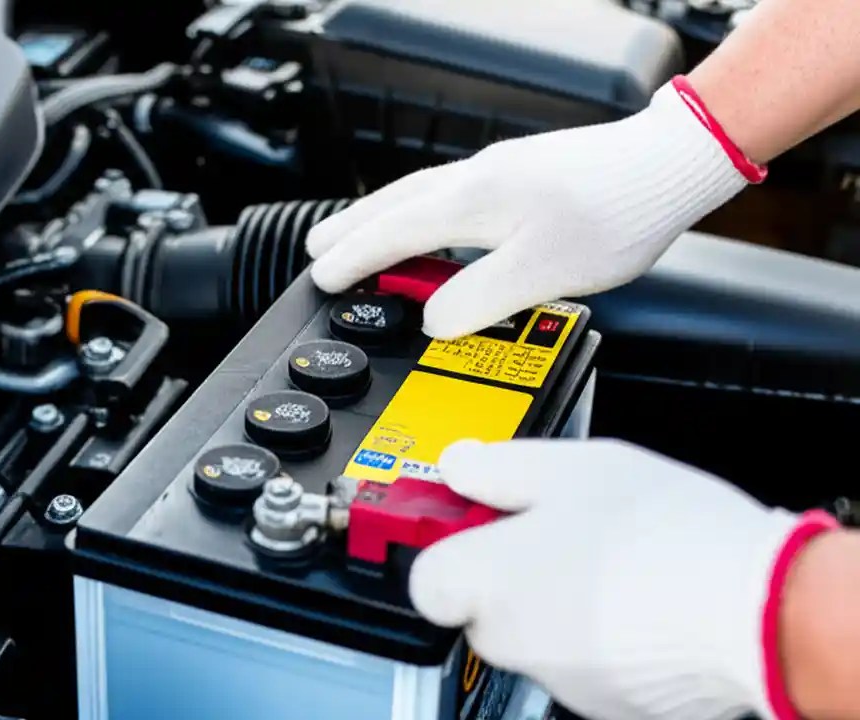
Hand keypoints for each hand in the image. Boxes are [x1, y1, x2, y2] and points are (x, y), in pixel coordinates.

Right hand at [306, 82, 749, 338]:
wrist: (672, 166)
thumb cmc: (617, 214)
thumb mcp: (543, 273)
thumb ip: (478, 300)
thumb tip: (434, 320)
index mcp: (472, 202)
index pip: (393, 234)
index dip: (354, 259)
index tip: (322, 276)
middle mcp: (479, 180)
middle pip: (395, 205)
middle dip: (353, 229)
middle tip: (317, 249)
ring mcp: (502, 173)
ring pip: (422, 196)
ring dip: (383, 218)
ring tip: (360, 236)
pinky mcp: (526, 176)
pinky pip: (450, 195)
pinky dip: (422, 212)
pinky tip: (437, 228)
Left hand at [409, 439, 832, 719]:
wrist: (758, 608)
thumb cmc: (666, 535)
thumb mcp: (573, 466)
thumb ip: (499, 467)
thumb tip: (459, 465)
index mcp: (488, 581)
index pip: (425, 579)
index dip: (449, 544)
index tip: (476, 518)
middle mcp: (512, 640)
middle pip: (483, 606)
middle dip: (511, 571)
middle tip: (559, 530)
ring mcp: (561, 679)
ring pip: (539, 634)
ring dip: (561, 602)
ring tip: (617, 559)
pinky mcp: (610, 705)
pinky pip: (587, 661)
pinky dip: (605, 636)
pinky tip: (643, 598)